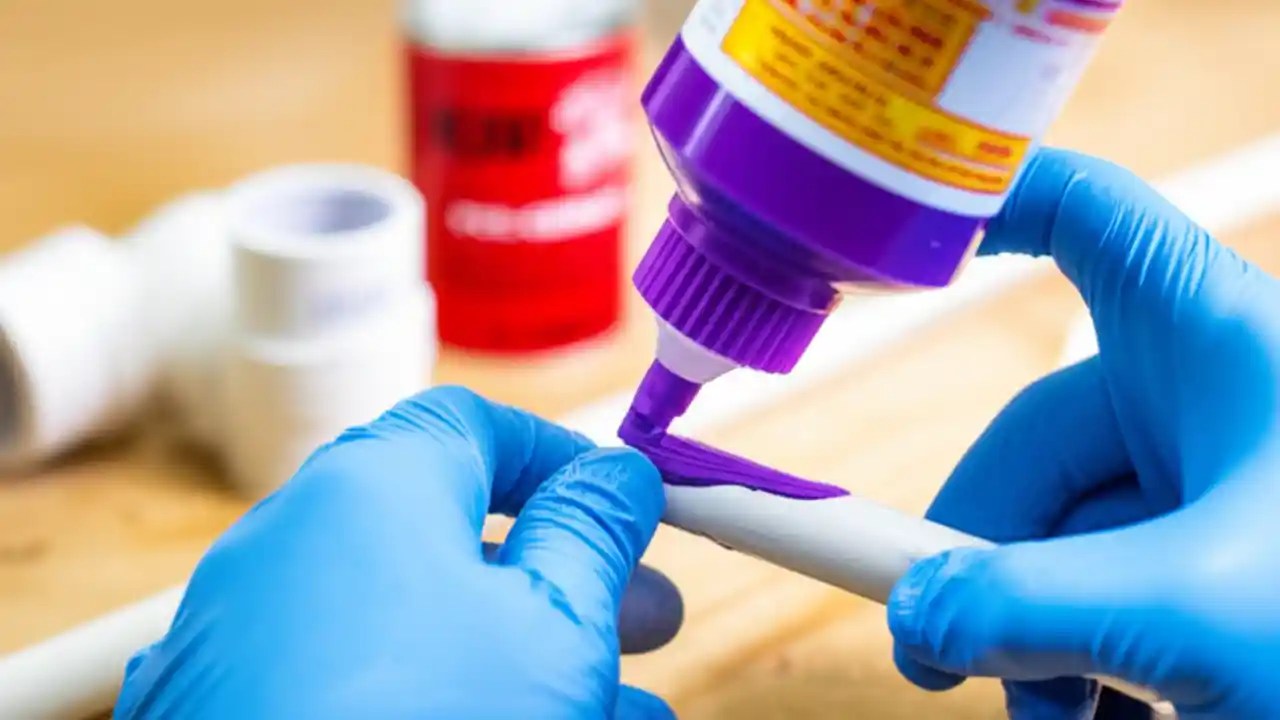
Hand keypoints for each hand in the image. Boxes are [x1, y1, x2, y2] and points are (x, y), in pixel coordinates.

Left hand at [114, 387, 682, 718]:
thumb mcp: (554, 625)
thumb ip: (592, 531)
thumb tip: (617, 474)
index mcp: (367, 485)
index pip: (476, 426)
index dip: (563, 461)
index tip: (625, 505)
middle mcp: (288, 541)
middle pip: (452, 532)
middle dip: (563, 576)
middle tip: (646, 621)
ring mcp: (242, 635)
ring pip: (411, 620)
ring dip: (516, 650)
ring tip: (612, 708)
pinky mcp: (220, 706)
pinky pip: (351, 674)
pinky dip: (431, 686)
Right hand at [887, 148, 1279, 718]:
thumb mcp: (1196, 612)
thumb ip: (1030, 608)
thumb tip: (916, 613)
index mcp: (1214, 345)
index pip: (1079, 218)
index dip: (983, 209)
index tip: (897, 255)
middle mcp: (1206, 406)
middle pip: (1035, 444)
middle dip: (975, 554)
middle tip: (927, 647)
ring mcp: (1213, 494)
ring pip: (1068, 539)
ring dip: (1030, 631)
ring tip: (1045, 717)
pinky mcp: (1219, 573)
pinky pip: (1114, 595)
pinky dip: (1085, 658)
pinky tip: (1097, 716)